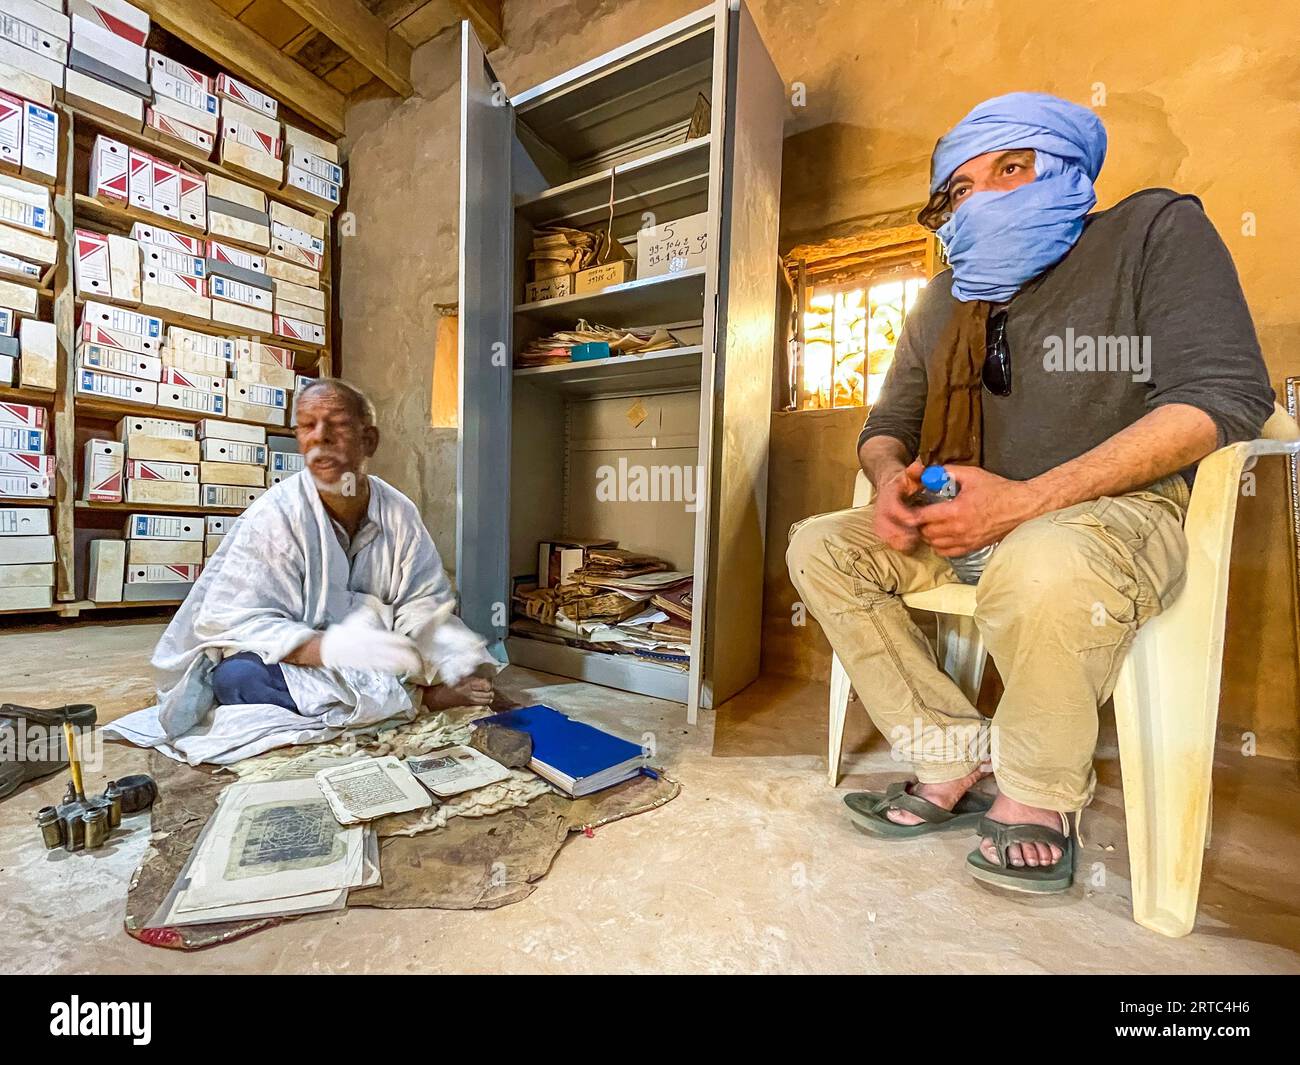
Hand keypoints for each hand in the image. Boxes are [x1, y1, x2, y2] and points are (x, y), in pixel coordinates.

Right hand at [319, 610, 422, 675]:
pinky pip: (384, 669)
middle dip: (411, 658)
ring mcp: (372, 659)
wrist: (331, 647)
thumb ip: (372, 613)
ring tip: (417, 667)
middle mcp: (375, 648)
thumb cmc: (347, 631)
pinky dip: (395, 669)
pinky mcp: (368, 667)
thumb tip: (381, 604)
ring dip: (406, 665)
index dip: (408, 643)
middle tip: (422, 659)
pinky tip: (403, 670)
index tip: (417, 645)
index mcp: (374, 635)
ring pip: (393, 663)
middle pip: (398, 654)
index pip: (396, 639)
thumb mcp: (360, 617)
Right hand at [423, 675, 493, 710]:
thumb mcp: (456, 676)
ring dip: (488, 696)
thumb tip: (479, 670)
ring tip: (487, 692)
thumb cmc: (444, 684)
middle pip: (488, 694)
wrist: (436, 697)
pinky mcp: (468, 705)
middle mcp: (470, 693)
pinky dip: (484, 701)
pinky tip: (482, 697)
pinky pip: (481, 704)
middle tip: (488, 686)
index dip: (488, 682)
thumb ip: (468, 674)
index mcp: (468, 683)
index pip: (485, 684)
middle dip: (490, 690)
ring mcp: (470, 700)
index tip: (487, 680)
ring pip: (486, 700)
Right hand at [872, 461, 924, 550]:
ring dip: (901, 542)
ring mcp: (878, 521)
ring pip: (886, 536)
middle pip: (885, 526)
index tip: (916, 520)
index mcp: (888, 494)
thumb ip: (915, 471)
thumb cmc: (904, 482)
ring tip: (918, 541)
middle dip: (902, 534)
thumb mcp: (911, 474)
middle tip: (919, 537)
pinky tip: (912, 544)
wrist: (889, 486)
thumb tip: (919, 465)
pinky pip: (887, 542)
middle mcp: (879, 509)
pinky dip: (899, 545)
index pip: (892, 507)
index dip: (904, 515)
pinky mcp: (880, 530)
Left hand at [914, 466, 1043, 556]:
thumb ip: (949, 472)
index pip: (923, 517)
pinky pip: (947, 552)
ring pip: (934, 544)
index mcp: (956, 511)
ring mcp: (966, 541)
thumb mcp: (972, 475)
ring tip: (929, 524)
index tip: (910, 508)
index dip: (912, 513)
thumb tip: (931, 471)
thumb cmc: (998, 490)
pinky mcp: (972, 547)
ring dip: (928, 535)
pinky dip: (939, 546)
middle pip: (926, 532)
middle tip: (920, 514)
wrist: (1021, 507)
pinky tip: (941, 535)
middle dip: (919, 523)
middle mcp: (959, 529)